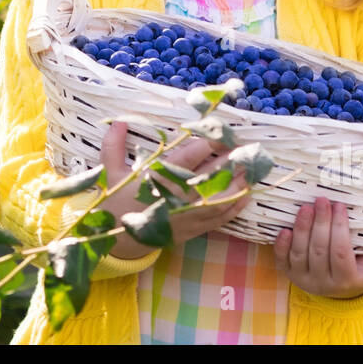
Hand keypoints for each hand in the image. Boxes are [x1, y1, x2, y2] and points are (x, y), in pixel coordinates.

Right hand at [100, 120, 251, 258]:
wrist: (121, 243)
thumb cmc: (118, 203)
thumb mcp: (110, 173)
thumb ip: (114, 146)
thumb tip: (120, 121)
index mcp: (156, 179)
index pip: (187, 158)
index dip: (207, 144)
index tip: (220, 132)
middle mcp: (175, 197)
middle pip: (210, 176)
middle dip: (229, 161)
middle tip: (245, 147)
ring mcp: (187, 215)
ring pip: (220, 198)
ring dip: (238, 183)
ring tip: (252, 168)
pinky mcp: (194, 229)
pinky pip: (220, 218)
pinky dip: (235, 206)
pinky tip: (247, 194)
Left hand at [274, 197, 362, 299]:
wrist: (335, 283)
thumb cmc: (361, 268)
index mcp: (346, 280)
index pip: (341, 254)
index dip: (339, 230)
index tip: (341, 206)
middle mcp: (322, 282)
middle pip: (319, 250)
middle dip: (321, 223)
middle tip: (322, 200)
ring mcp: (302, 278)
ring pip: (299, 253)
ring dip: (302, 228)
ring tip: (306, 207)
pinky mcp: (287, 272)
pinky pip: (281, 260)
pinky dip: (281, 244)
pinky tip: (284, 227)